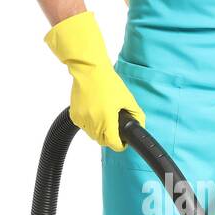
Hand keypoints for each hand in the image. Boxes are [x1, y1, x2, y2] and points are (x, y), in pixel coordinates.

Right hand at [44, 9, 144, 150]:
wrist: (89, 71)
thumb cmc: (108, 82)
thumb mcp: (127, 98)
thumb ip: (136, 114)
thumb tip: (140, 125)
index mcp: (107, 120)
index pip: (113, 144)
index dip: (121, 144)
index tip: (123, 140)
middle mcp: (93, 123)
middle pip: (102, 141)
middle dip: (110, 137)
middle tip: (115, 127)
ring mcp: (82, 119)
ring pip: (92, 135)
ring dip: (99, 131)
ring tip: (104, 116)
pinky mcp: (74, 115)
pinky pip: (83, 126)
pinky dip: (90, 124)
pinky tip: (94, 111)